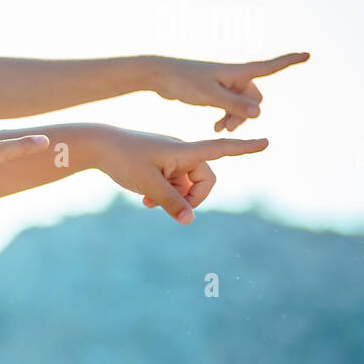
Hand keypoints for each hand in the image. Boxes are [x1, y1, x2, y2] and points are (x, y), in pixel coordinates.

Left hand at [92, 127, 268, 223]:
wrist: (97, 146)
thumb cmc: (122, 159)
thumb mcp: (147, 184)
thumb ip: (170, 202)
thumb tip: (190, 220)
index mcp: (184, 150)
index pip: (220, 148)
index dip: (244, 148)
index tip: (266, 143)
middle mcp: (182, 153)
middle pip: (204, 180)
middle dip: (190, 197)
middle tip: (166, 208)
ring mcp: (171, 159)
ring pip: (186, 186)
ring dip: (173, 198)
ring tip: (148, 204)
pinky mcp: (160, 165)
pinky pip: (173, 184)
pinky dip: (164, 194)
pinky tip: (145, 201)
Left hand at [151, 52, 308, 132]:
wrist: (160, 76)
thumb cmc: (184, 81)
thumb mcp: (210, 96)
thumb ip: (234, 105)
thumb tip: (258, 114)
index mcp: (237, 72)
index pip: (270, 67)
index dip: (290, 62)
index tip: (308, 55)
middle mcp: (234, 76)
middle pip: (254, 98)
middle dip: (246, 114)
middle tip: (227, 127)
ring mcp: (224, 84)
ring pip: (241, 105)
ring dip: (235, 118)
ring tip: (218, 129)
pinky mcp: (214, 91)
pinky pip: (229, 106)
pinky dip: (226, 117)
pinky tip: (215, 127)